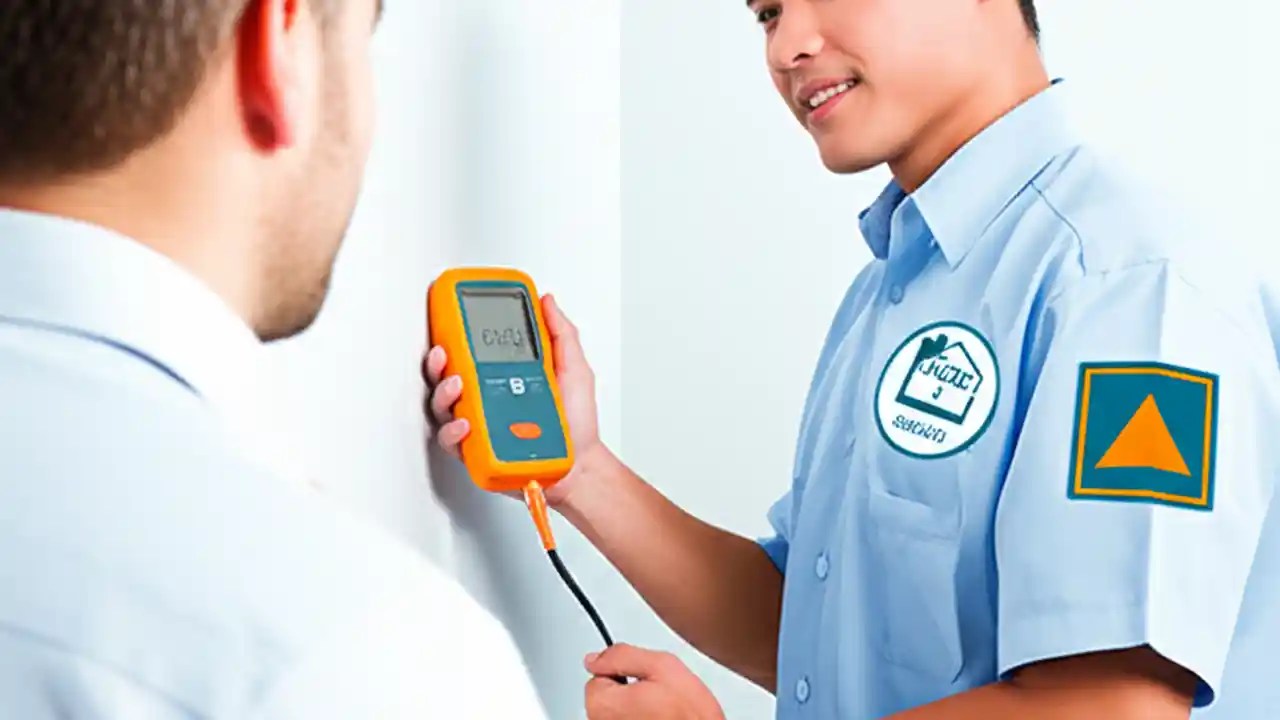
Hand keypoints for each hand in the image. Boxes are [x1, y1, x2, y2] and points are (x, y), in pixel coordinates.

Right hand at [423, 294, 602, 505]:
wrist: (580, 466)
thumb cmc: (576, 425)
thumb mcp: (574, 369)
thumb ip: (561, 334)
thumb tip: (547, 303)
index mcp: (504, 376)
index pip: (472, 351)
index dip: (457, 334)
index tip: (455, 318)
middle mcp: (486, 398)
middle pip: (448, 376)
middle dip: (439, 361)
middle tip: (445, 352)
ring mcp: (479, 425)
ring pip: (444, 406)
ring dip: (444, 392)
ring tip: (458, 385)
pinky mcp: (476, 452)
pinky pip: (453, 441)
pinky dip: (454, 431)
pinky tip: (465, 423)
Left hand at [584, 645, 724, 719]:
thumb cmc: (689, 714)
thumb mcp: (661, 665)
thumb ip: (622, 655)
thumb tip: (595, 658)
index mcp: (602, 704)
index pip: (599, 672)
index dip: (627, 670)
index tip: (646, 679)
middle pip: (606, 694)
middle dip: (629, 689)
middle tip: (657, 694)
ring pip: (618, 711)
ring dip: (636, 707)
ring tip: (661, 711)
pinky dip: (641, 719)